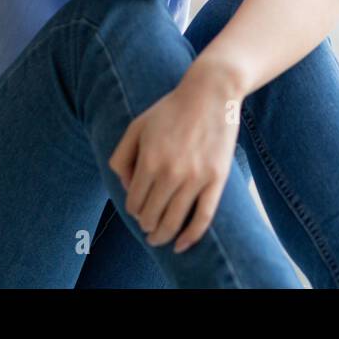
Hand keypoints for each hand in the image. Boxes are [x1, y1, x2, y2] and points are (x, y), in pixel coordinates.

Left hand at [107, 56, 244, 253]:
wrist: (211, 93)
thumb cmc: (171, 109)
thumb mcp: (137, 127)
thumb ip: (122, 157)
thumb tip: (125, 186)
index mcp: (149, 161)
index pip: (134, 203)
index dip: (133, 209)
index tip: (138, 208)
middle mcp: (171, 173)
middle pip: (151, 217)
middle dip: (146, 225)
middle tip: (148, 225)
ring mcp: (196, 178)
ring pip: (174, 222)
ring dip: (163, 235)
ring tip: (159, 238)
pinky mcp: (216, 180)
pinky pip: (203, 218)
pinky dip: (191, 237)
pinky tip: (182, 245)